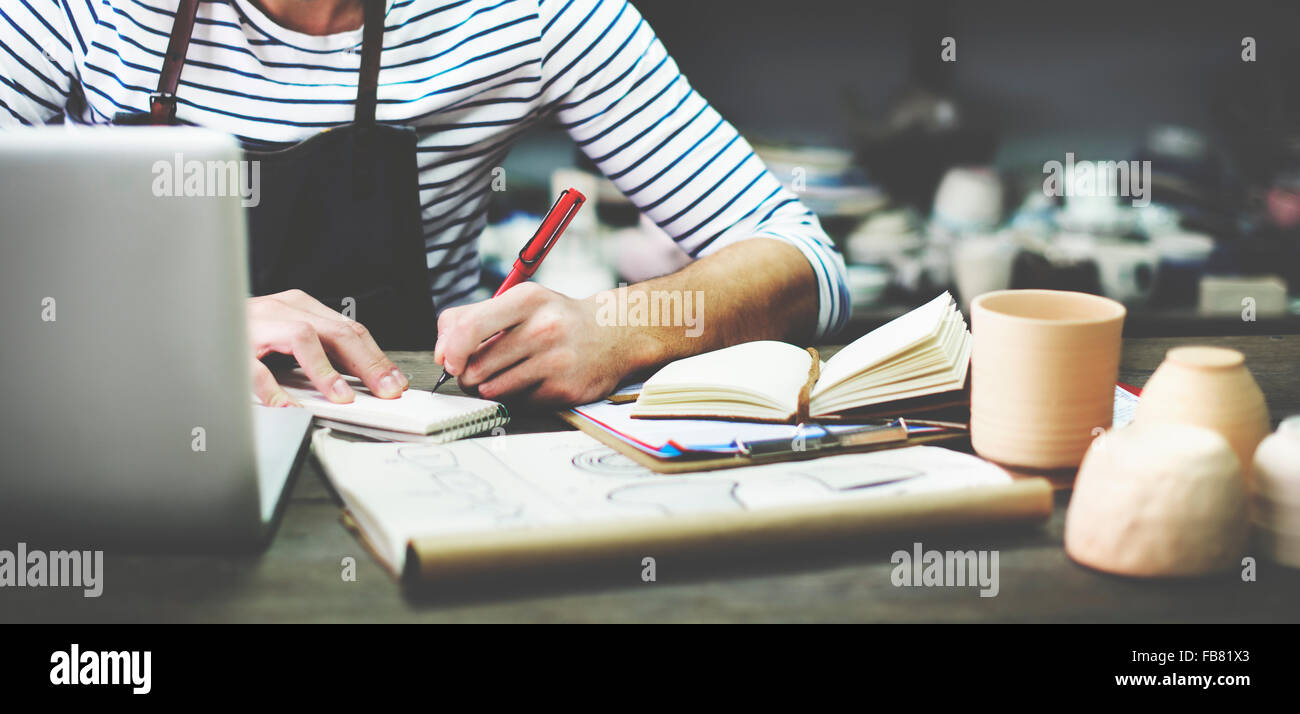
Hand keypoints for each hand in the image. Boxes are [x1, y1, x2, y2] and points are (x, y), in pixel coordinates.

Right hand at [247, 289, 408, 406]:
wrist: (187, 315)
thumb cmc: (240, 334)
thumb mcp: (285, 336)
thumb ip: (318, 352)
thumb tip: (362, 380)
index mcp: (299, 306)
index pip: (350, 330)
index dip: (377, 358)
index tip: (395, 384)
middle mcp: (281, 309)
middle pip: (337, 332)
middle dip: (367, 364)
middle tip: (384, 392)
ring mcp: (256, 323)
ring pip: (302, 337)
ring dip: (325, 371)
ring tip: (341, 397)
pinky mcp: (231, 344)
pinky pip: (255, 366)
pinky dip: (273, 389)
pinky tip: (287, 407)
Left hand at [434, 283, 635, 406]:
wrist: (614, 334)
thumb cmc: (556, 318)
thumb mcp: (518, 302)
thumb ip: (470, 318)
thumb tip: (441, 353)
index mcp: (527, 300)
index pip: (470, 327)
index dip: (450, 350)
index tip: (448, 362)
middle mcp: (544, 328)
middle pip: (477, 367)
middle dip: (469, 374)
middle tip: (482, 368)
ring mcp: (557, 361)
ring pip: (494, 389)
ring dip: (490, 388)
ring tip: (507, 374)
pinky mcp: (565, 390)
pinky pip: (519, 404)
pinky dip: (518, 398)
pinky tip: (534, 381)